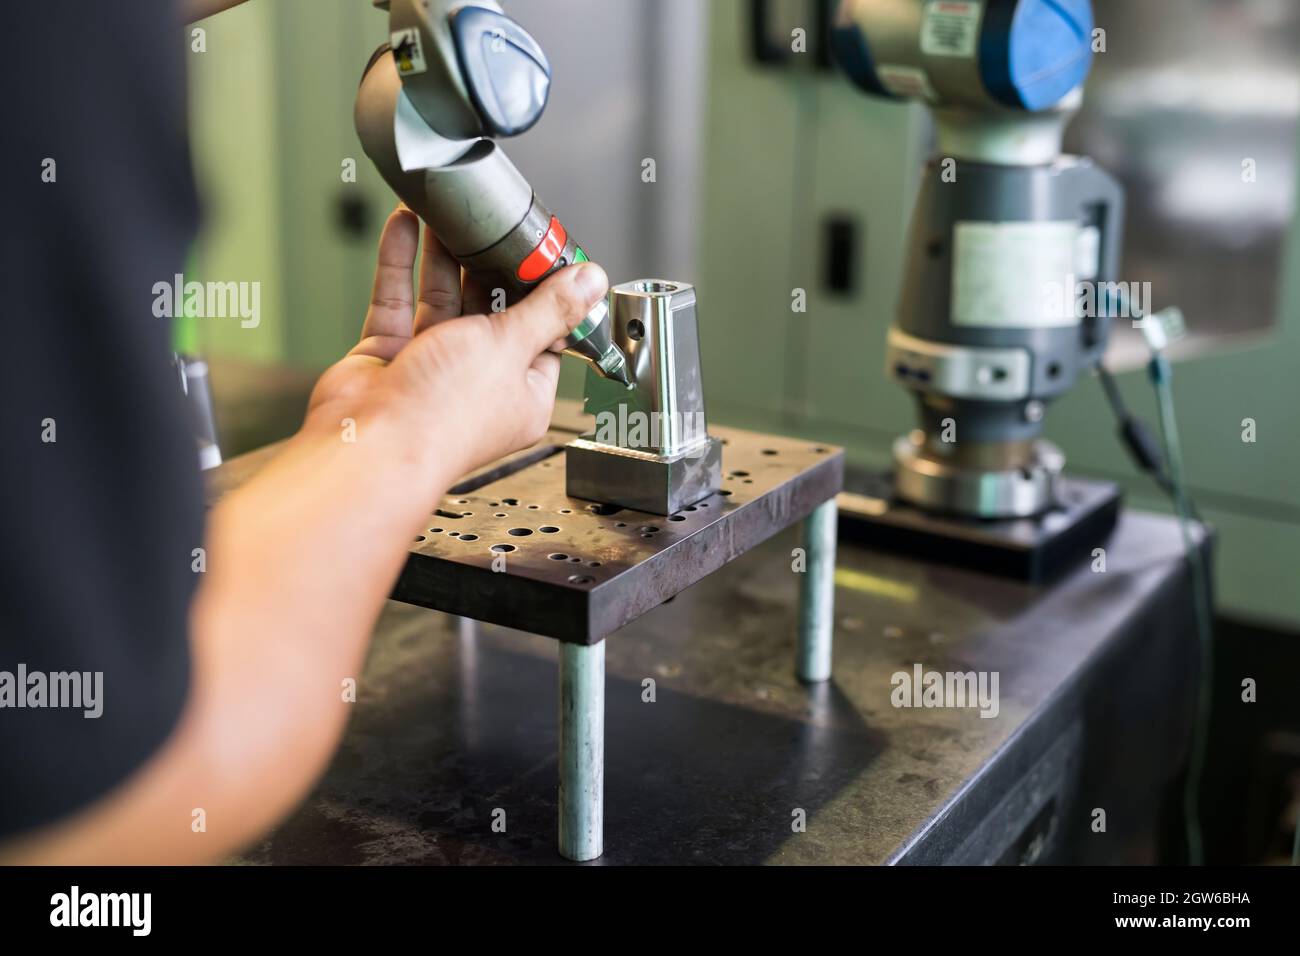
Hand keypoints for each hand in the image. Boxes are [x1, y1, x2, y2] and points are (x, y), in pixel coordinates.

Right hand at [308, 205, 608, 477]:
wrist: (369, 444)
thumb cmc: (443, 417)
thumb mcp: (512, 347)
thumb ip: (548, 309)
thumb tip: (591, 283)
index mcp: (524, 393)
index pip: (546, 332)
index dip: (545, 290)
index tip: (543, 250)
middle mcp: (479, 382)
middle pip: (491, 311)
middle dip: (489, 266)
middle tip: (493, 224)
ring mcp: (432, 368)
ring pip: (442, 300)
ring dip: (445, 257)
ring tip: (450, 217)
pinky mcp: (390, 356)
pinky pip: (398, 300)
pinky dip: (401, 262)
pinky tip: (407, 227)